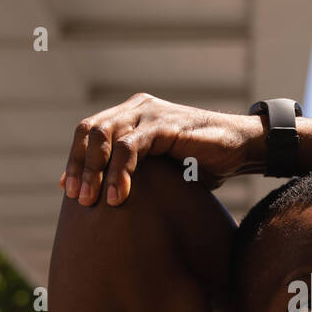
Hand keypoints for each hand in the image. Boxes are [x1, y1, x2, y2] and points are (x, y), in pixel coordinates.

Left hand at [59, 93, 261, 205]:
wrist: (242, 149)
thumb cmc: (204, 164)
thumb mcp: (160, 170)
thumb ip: (134, 172)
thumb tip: (104, 200)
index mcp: (131, 115)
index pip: (89, 132)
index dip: (75, 161)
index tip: (70, 192)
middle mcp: (136, 108)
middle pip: (90, 132)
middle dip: (80, 167)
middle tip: (78, 200)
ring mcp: (149, 113)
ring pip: (105, 138)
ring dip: (95, 172)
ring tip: (94, 202)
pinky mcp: (164, 125)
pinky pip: (130, 147)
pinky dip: (120, 173)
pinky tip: (119, 197)